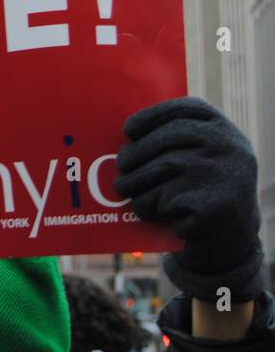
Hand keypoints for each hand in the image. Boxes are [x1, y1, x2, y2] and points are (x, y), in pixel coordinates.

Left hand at [115, 97, 263, 299]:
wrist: (231, 242)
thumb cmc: (202, 194)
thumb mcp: (201, 162)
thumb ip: (174, 144)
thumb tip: (122, 139)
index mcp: (225, 132)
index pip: (187, 109)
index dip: (153, 115)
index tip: (128, 129)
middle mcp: (230, 149)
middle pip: (167, 139)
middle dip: (136, 153)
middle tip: (120, 166)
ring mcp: (223, 177)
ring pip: (160, 170)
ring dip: (135, 184)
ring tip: (125, 191)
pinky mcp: (212, 207)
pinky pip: (162, 201)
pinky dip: (150, 209)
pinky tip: (156, 215)